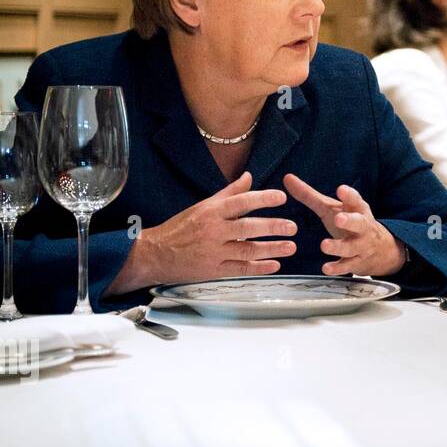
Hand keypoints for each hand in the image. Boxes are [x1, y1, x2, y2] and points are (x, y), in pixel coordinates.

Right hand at [110, 171, 295, 292]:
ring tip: (290, 247)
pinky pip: (239, 269)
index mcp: (211, 212)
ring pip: (247, 250)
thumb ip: (229, 192)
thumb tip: (249, 177)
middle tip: (292, 227)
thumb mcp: (203, 205)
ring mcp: (213, 252)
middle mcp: (213, 231)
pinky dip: (258, 268)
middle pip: (248, 227)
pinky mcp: (213, 270)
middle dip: (272, 227)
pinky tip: (274, 265)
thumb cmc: (180, 228)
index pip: (241, 202)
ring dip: (271, 250)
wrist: (154, 253)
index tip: (281, 197)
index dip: (262, 199)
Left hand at [283, 173, 406, 275]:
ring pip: (352, 247)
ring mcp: (361, 246)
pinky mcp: (357, 262)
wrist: (379, 250)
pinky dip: (338, 268)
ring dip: (339, 247)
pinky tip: (326, 268)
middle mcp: (362, 227)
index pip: (355, 200)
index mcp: (357, 210)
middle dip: (350, 221)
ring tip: (324, 245)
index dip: (349, 196)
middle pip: (359, 223)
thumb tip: (287, 178)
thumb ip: (309, 195)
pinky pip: (348, 266)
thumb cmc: (349, 223)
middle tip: (339, 219)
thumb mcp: (331, 208)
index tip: (341, 190)